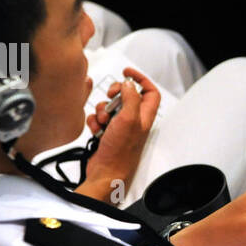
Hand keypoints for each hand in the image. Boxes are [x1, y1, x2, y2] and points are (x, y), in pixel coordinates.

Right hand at [78, 67, 159, 202]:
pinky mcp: (107, 134)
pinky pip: (98, 120)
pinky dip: (94, 122)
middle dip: (115, 94)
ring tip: (103, 123)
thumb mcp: (128, 119)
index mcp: (145, 117)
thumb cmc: (120, 151)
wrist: (105, 173)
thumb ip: (131, 97)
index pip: (150, 92)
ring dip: (102, 111)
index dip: (140, 79)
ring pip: (109, 107)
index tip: (126, 72)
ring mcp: (120, 128)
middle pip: (126, 96)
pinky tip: (95, 130)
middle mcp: (134, 121)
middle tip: (110, 96)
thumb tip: (129, 83)